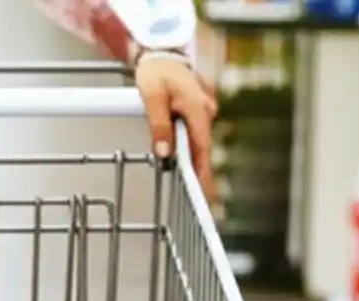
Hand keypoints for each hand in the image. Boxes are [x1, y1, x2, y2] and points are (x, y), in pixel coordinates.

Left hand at [135, 52, 217, 197]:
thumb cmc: (156, 70)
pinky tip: (178, 153)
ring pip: (196, 139)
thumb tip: (164, 153)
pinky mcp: (198, 108)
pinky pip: (193, 131)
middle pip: (200, 146)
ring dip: (189, 155)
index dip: (201, 171)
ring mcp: (204, 109)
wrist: (161, 52)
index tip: (203, 191)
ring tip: (182, 174)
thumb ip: (159, 126)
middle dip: (194, 167)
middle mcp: (206, 110)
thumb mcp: (152, 98)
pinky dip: (187, 143)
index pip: (202, 148)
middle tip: (192, 191)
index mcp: (197, 108)